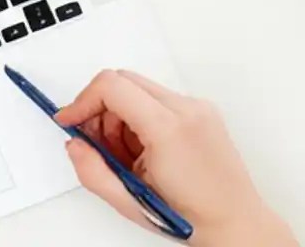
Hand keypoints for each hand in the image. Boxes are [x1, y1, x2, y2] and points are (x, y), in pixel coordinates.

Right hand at [56, 70, 296, 246]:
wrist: (235, 222)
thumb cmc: (193, 216)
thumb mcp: (129, 201)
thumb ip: (92, 171)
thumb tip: (76, 145)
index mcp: (168, 128)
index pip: (112, 86)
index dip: (82, 100)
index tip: (69, 119)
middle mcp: (187, 109)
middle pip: (123, 81)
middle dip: (99, 109)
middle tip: (95, 143)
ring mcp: (198, 107)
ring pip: (139, 90)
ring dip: (120, 116)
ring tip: (127, 157)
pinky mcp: (202, 111)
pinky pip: (158, 100)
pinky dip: (141, 119)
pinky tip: (145, 151)